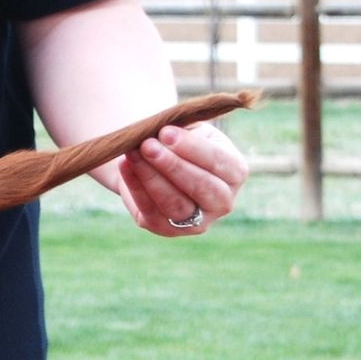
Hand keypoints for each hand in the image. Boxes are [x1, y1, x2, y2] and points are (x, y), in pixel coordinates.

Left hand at [114, 121, 247, 236]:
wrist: (157, 160)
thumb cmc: (179, 141)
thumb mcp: (189, 130)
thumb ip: (183, 132)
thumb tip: (163, 135)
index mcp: (235, 172)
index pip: (219, 162)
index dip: (192, 148)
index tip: (166, 131)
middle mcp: (222, 202)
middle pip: (201, 187)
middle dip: (172, 165)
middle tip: (147, 145)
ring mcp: (196, 220)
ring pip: (175, 203)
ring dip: (151, 177)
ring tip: (133, 153)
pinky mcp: (167, 229)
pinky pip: (150, 211)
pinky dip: (135, 187)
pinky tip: (125, 166)